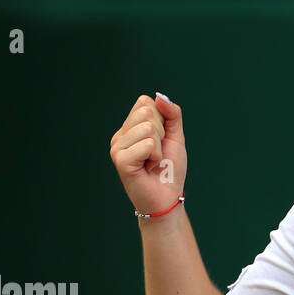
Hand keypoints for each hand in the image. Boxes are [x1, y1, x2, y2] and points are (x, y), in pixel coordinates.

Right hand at [109, 92, 186, 216]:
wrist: (167, 198)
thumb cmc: (170, 170)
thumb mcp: (175, 137)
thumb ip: (172, 114)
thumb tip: (159, 96)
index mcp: (130, 127)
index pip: (145, 102)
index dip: (162, 120)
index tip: (161, 142)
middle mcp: (120, 135)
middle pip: (146, 112)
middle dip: (161, 133)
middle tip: (157, 153)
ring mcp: (117, 147)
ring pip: (148, 127)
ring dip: (159, 147)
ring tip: (153, 162)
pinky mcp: (120, 159)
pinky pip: (147, 144)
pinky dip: (156, 156)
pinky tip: (149, 168)